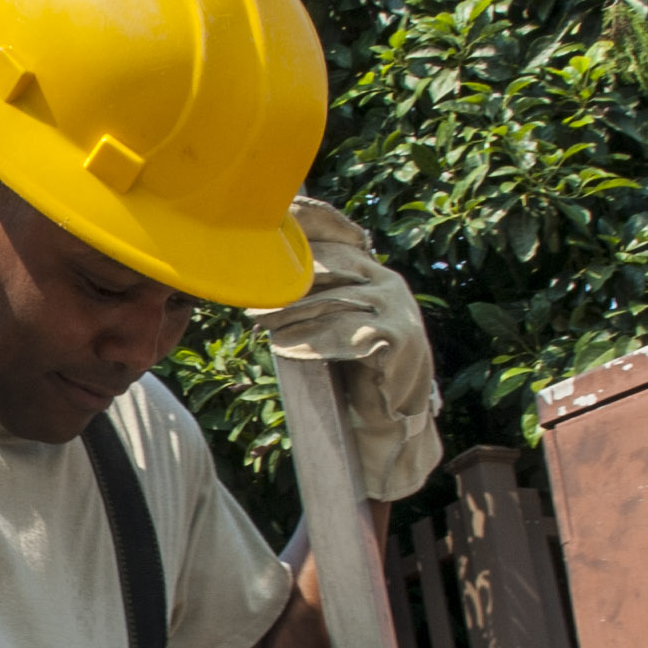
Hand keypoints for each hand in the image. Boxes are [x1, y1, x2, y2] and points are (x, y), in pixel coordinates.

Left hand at [252, 200, 441, 501]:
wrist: (391, 415)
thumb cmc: (354, 367)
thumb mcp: (332, 322)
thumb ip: (311, 297)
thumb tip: (257, 277)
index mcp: (370, 270)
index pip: (333, 239)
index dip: (300, 231)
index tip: (260, 233)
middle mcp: (388, 282)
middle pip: (329, 272)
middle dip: (285, 285)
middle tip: (248, 298)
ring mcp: (397, 308)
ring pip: (335, 303)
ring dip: (291, 315)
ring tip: (258, 325)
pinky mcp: (400, 338)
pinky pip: (350, 335)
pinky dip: (314, 343)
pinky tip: (283, 349)